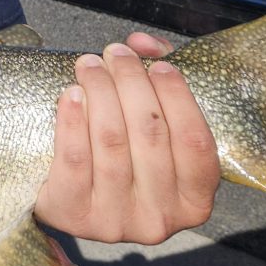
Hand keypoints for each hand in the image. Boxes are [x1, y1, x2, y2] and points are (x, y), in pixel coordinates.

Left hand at [33, 34, 219, 243]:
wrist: (70, 199)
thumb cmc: (125, 156)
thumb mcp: (156, 126)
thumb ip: (160, 80)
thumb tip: (143, 44)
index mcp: (194, 199)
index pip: (195, 141)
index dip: (178, 96)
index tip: (158, 64)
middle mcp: (161, 218)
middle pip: (150, 134)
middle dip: (131, 82)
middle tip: (114, 54)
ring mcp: (117, 221)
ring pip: (111, 141)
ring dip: (100, 91)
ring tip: (88, 64)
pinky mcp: (75, 215)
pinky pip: (75, 159)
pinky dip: (73, 120)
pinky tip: (71, 94)